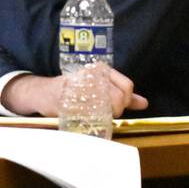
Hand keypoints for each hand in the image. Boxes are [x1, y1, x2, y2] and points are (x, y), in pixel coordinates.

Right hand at [1, 69, 148, 116]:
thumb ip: (122, 95)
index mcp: (100, 69)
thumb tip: (143, 103)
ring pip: (105, 106)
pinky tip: (84, 117)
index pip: (126, 86)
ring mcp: (78, 86)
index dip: (126, 100)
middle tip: (105, 113)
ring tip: (93, 114)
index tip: (118, 107)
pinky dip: (88, 118)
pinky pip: (85, 112)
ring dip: (102, 116)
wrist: (44, 92)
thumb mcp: (99, 87)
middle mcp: (91, 74)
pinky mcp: (66, 98)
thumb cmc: (74, 89)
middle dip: (116, 110)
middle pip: (118, 98)